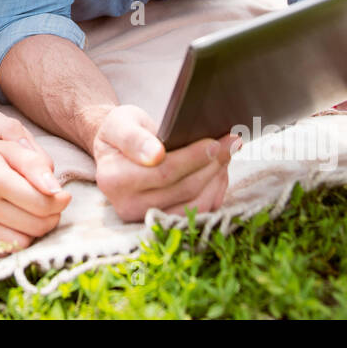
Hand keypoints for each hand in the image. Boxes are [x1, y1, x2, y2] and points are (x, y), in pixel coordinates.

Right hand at [0, 135, 70, 256]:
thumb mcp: (9, 147)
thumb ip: (36, 165)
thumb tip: (58, 192)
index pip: (41, 204)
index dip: (60, 201)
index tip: (63, 195)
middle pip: (36, 226)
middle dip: (51, 216)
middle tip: (49, 204)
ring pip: (22, 243)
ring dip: (34, 230)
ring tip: (30, 213)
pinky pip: (3, 250)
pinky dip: (14, 238)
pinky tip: (11, 221)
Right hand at [92, 104, 237, 222]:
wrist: (116, 153)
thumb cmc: (121, 132)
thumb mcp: (120, 123)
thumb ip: (133, 137)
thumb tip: (155, 154)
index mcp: (114, 180)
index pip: (164, 172)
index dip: (194, 158)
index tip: (216, 142)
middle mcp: (128, 205)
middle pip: (184, 189)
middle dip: (212, 164)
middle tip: (231, 142)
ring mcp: (147, 219)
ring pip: (195, 205)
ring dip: (217, 179)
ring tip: (227, 154)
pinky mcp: (164, 224)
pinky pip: (199, 212)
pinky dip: (215, 191)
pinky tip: (219, 171)